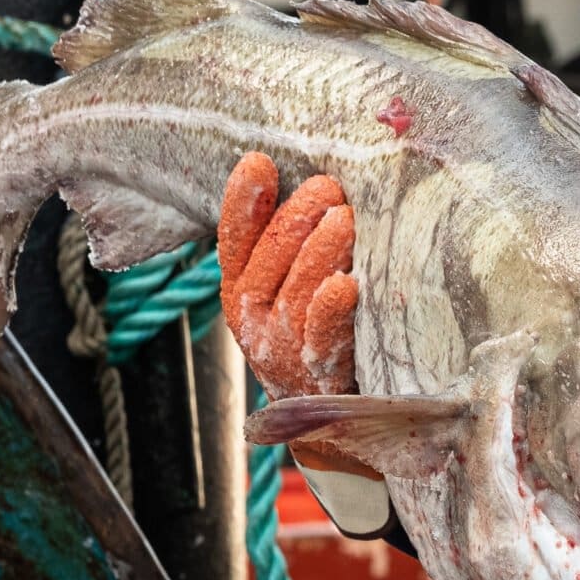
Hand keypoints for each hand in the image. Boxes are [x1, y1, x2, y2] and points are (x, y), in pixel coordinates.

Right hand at [219, 152, 359, 401]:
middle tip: (328, 188)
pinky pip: (320, 338)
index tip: (260, 164)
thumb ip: (291, 237)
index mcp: (241, 285)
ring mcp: (280, 347)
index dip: (243, 201)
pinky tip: (344, 285)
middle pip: (268, 259)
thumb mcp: (291, 281)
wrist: (326, 415)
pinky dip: (329, 312)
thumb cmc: (314, 329)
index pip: (235, 238)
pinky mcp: (315, 374)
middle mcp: (252, 315)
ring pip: (294, 293)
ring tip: (342, 219)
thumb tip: (312, 174)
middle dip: (297, 218)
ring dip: (318, 254)